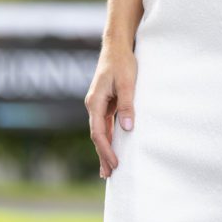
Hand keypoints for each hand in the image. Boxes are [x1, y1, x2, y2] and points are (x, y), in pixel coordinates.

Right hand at [84, 44, 137, 177]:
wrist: (117, 45)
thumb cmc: (122, 62)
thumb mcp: (127, 83)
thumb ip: (127, 105)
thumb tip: (127, 128)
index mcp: (95, 102)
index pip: (98, 133)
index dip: (105, 150)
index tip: (114, 164)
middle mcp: (93, 105)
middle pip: (97, 135)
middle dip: (103, 155)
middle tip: (110, 175)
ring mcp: (99, 104)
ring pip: (100, 131)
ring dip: (105, 148)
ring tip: (109, 169)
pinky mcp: (106, 102)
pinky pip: (105, 123)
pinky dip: (108, 137)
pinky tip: (113, 146)